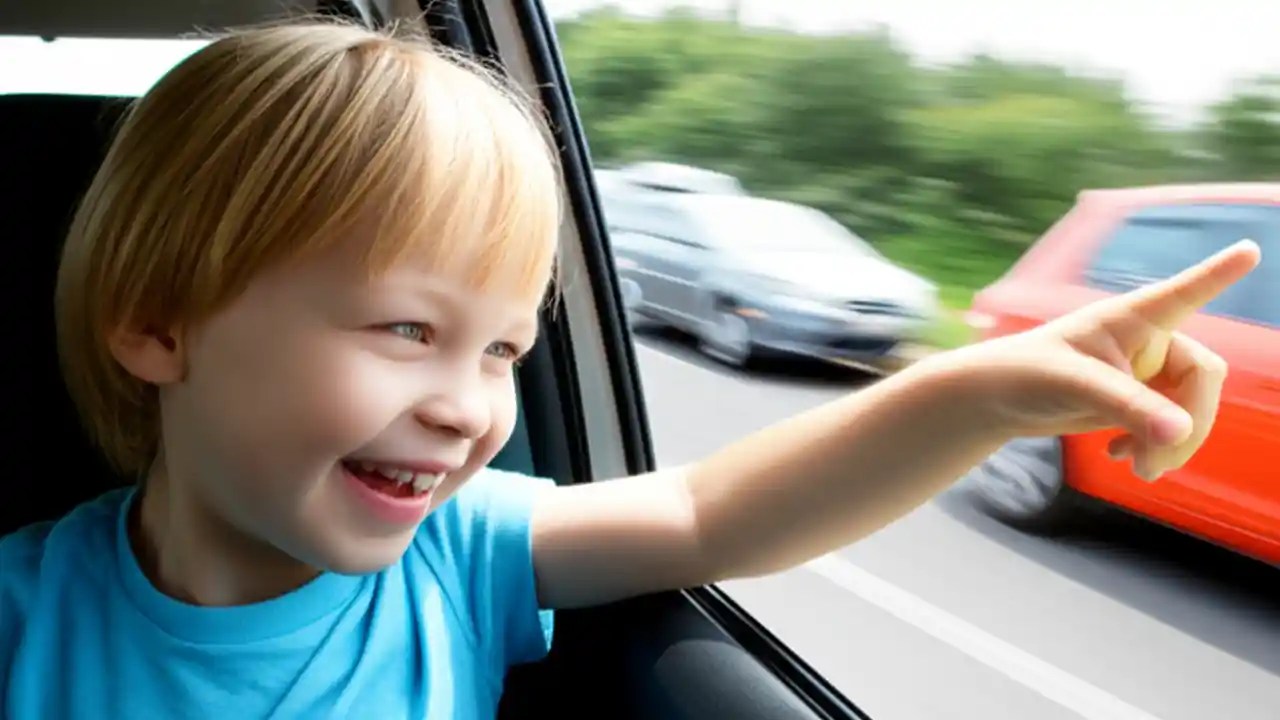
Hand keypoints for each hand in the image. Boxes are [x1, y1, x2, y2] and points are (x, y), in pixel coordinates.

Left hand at [952, 239, 1261, 480]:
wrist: (994, 400)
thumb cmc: (1024, 373)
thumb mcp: (1074, 386)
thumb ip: (1127, 406)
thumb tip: (1180, 433)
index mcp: (1132, 317)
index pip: (1184, 293)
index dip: (1219, 273)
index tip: (1250, 249)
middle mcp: (1147, 340)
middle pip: (1203, 378)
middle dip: (1189, 424)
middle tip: (1153, 466)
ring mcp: (1146, 371)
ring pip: (1193, 408)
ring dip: (1174, 444)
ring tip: (1140, 470)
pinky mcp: (1137, 399)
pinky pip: (1173, 424)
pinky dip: (1157, 446)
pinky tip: (1125, 457)